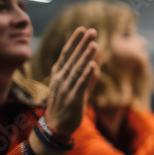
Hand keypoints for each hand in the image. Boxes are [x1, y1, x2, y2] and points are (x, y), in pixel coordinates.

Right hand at [34, 27, 98, 154]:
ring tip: (94, 43)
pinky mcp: (73, 98)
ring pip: (77, 69)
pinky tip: (93, 64)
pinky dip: (86, 74)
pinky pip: (80, 84)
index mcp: (60, 73)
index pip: (67, 53)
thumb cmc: (68, 105)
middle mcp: (61, 78)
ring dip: (86, 56)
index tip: (82, 29)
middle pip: (72, 57)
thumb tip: (96, 64)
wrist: (57, 125)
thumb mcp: (78, 88)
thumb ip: (87, 77)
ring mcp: (66, 87)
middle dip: (82, 44)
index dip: (75, 41)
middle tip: (92, 30)